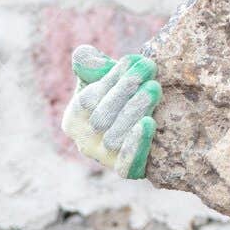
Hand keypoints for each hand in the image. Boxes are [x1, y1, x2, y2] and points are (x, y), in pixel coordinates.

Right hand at [60, 44, 160, 178]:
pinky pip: (126, 164)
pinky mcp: (126, 172)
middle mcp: (85, 143)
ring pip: (115, 138)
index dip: (112, 78)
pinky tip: (149, 123)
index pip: (89, 98)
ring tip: (154, 88)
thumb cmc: (122, 97)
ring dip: (134, 111)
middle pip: (101, 117)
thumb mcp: (100, 77)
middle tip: (149, 68)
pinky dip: (136, 145)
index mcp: (74, 120)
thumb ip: (88, 63)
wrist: (150, 126)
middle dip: (126, 89)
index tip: (134, 59)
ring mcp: (104, 160)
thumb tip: (84, 57)